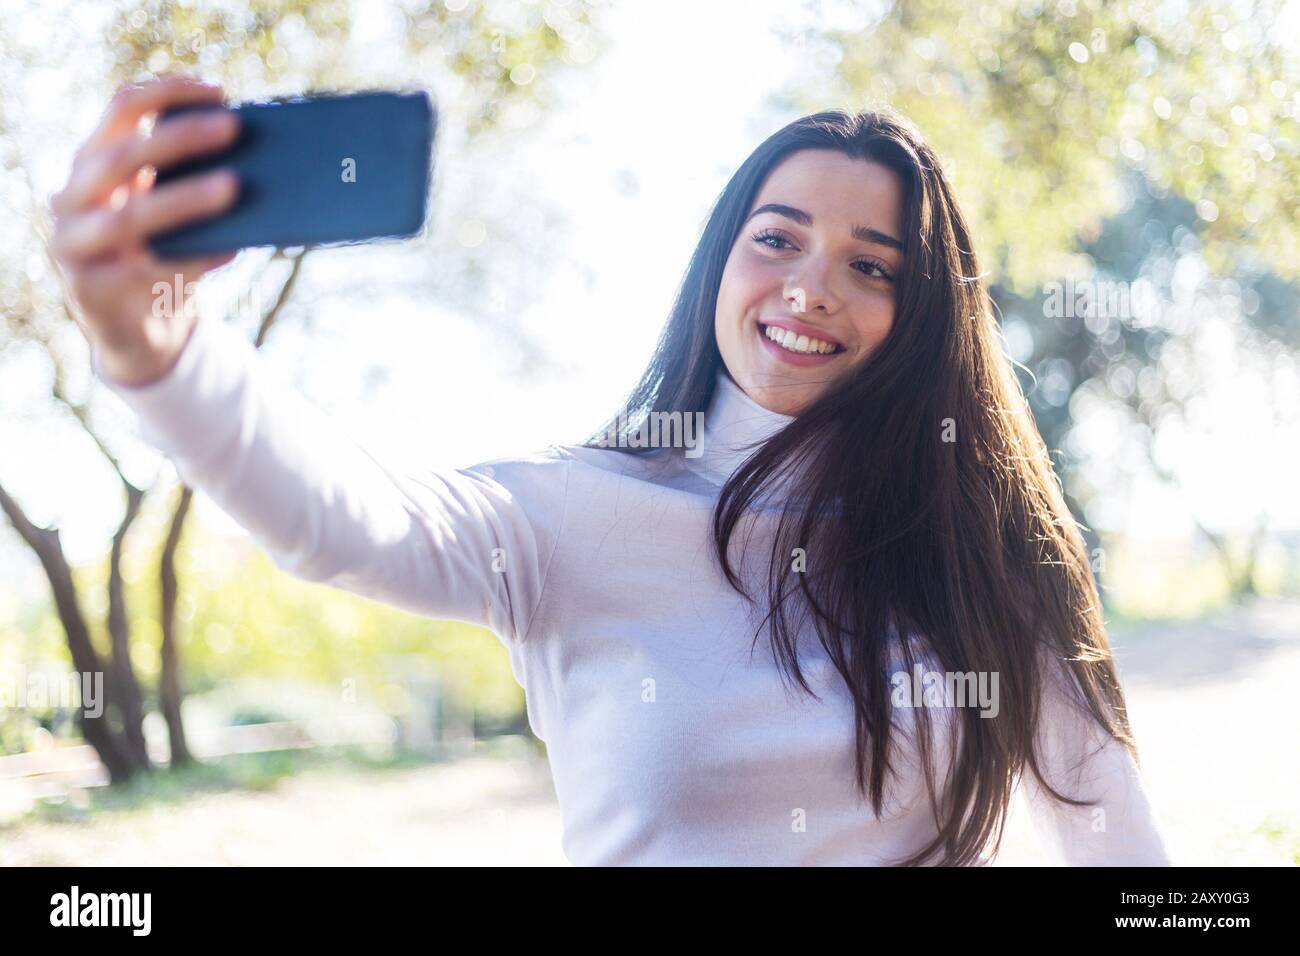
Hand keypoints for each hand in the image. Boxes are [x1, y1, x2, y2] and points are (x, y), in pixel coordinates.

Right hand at [48, 74, 241, 385]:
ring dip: (185, 198)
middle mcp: (72, 197)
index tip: (220, 90)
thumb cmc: (161, 256)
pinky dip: (190, 258)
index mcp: (93, 162)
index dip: (169, 93)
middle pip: (122, 155)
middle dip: (180, 138)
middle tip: (234, 128)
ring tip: (234, 186)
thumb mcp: (170, 213)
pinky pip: (143, 270)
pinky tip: (228, 250)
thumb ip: (191, 182)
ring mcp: (73, 244)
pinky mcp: (88, 290)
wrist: (137, 330)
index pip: (122, 108)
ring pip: (129, 215)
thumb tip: (256, 159)